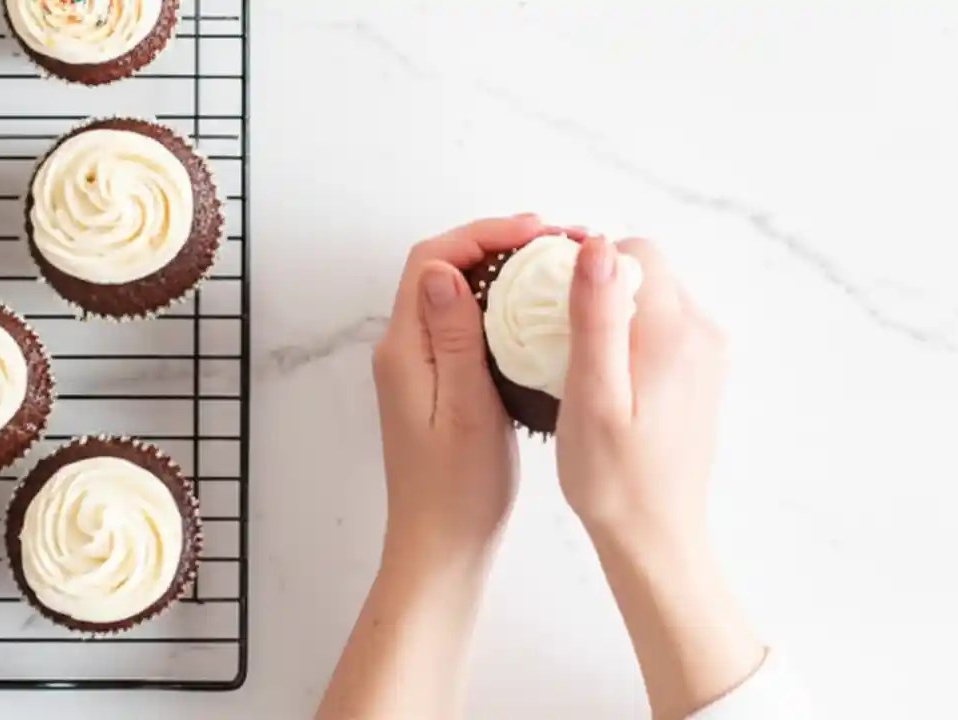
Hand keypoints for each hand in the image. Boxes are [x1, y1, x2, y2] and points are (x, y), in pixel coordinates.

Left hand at [318, 215, 546, 719]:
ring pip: (454, 293)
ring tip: (552, 267)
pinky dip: (500, 306)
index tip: (535, 231)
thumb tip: (441, 269)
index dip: (482, 234)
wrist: (441, 545)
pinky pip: (464, 324)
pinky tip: (536, 314)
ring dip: (499, 271)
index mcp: (404, 349)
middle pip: (441, 268)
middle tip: (553, 242)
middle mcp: (404, 350)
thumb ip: (453, 336)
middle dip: (494, 243)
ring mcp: (420, 366)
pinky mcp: (439, 383)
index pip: (431, 259)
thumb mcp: (463, 409)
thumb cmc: (456, 490)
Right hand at [557, 235, 761, 718]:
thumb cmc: (612, 477)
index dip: (587, 262)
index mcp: (674, 332)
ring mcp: (705, 356)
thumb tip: (597, 248)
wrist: (655, 536)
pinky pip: (660, 330)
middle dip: (597, 287)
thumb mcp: (592, 395)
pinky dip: (626, 338)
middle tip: (551, 330)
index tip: (548, 294)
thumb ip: (596, 317)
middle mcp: (701, 334)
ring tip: (571, 357)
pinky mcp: (699, 376)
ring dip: (611, 314)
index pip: (636, 254)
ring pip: (651, 301)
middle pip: (645, 273)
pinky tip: (598, 377)